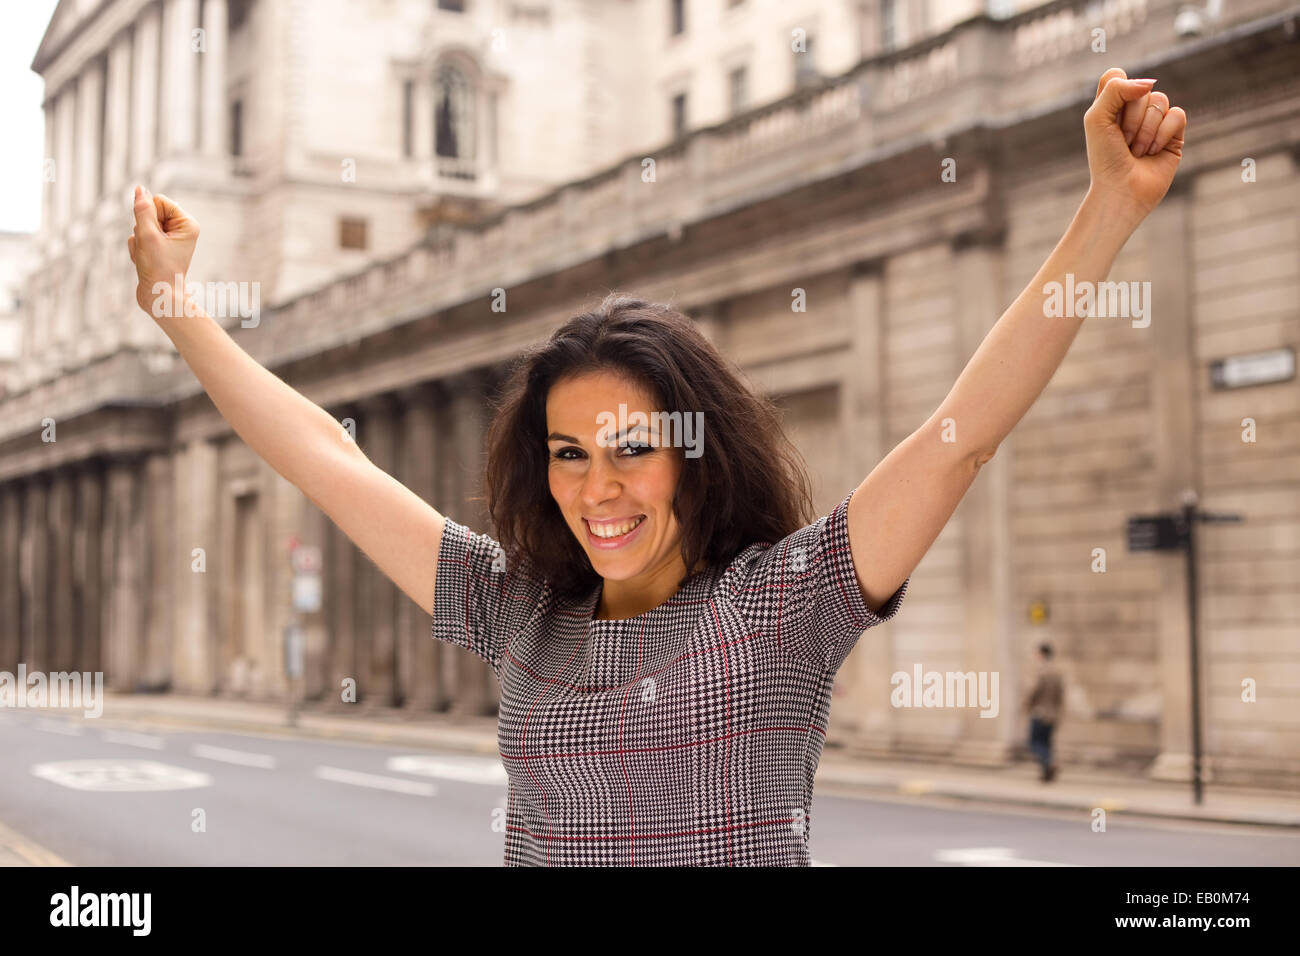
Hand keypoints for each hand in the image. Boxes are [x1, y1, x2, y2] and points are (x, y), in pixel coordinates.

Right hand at [126, 185, 199, 316]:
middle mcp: (181, 229)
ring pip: (141, 226)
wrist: (158, 297)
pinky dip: (137, 249)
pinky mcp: (159, 247)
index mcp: (187, 224)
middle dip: (142, 229)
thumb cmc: (157, 268)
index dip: (149, 216)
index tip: (155, 236)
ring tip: (148, 257)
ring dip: (138, 241)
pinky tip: (144, 262)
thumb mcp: (147, 235)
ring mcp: (170, 239)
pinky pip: (139, 238)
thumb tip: (140, 189)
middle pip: (149, 212)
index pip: (158, 200)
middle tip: (150, 249)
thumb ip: (143, 209)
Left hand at [1083, 67, 1186, 219]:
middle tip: (1122, 142)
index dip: (1116, 91)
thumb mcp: (1097, 118)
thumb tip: (1148, 83)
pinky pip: (1177, 115)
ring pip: (1160, 101)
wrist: (1121, 190)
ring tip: (1136, 151)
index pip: (1116, 74)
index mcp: (1110, 105)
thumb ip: (1115, 89)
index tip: (1110, 116)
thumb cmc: (1105, 158)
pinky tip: (1153, 152)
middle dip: (1130, 119)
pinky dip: (1163, 134)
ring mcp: (1155, 120)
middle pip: (1141, 88)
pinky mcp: (1174, 133)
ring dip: (1145, 130)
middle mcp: (1133, 110)